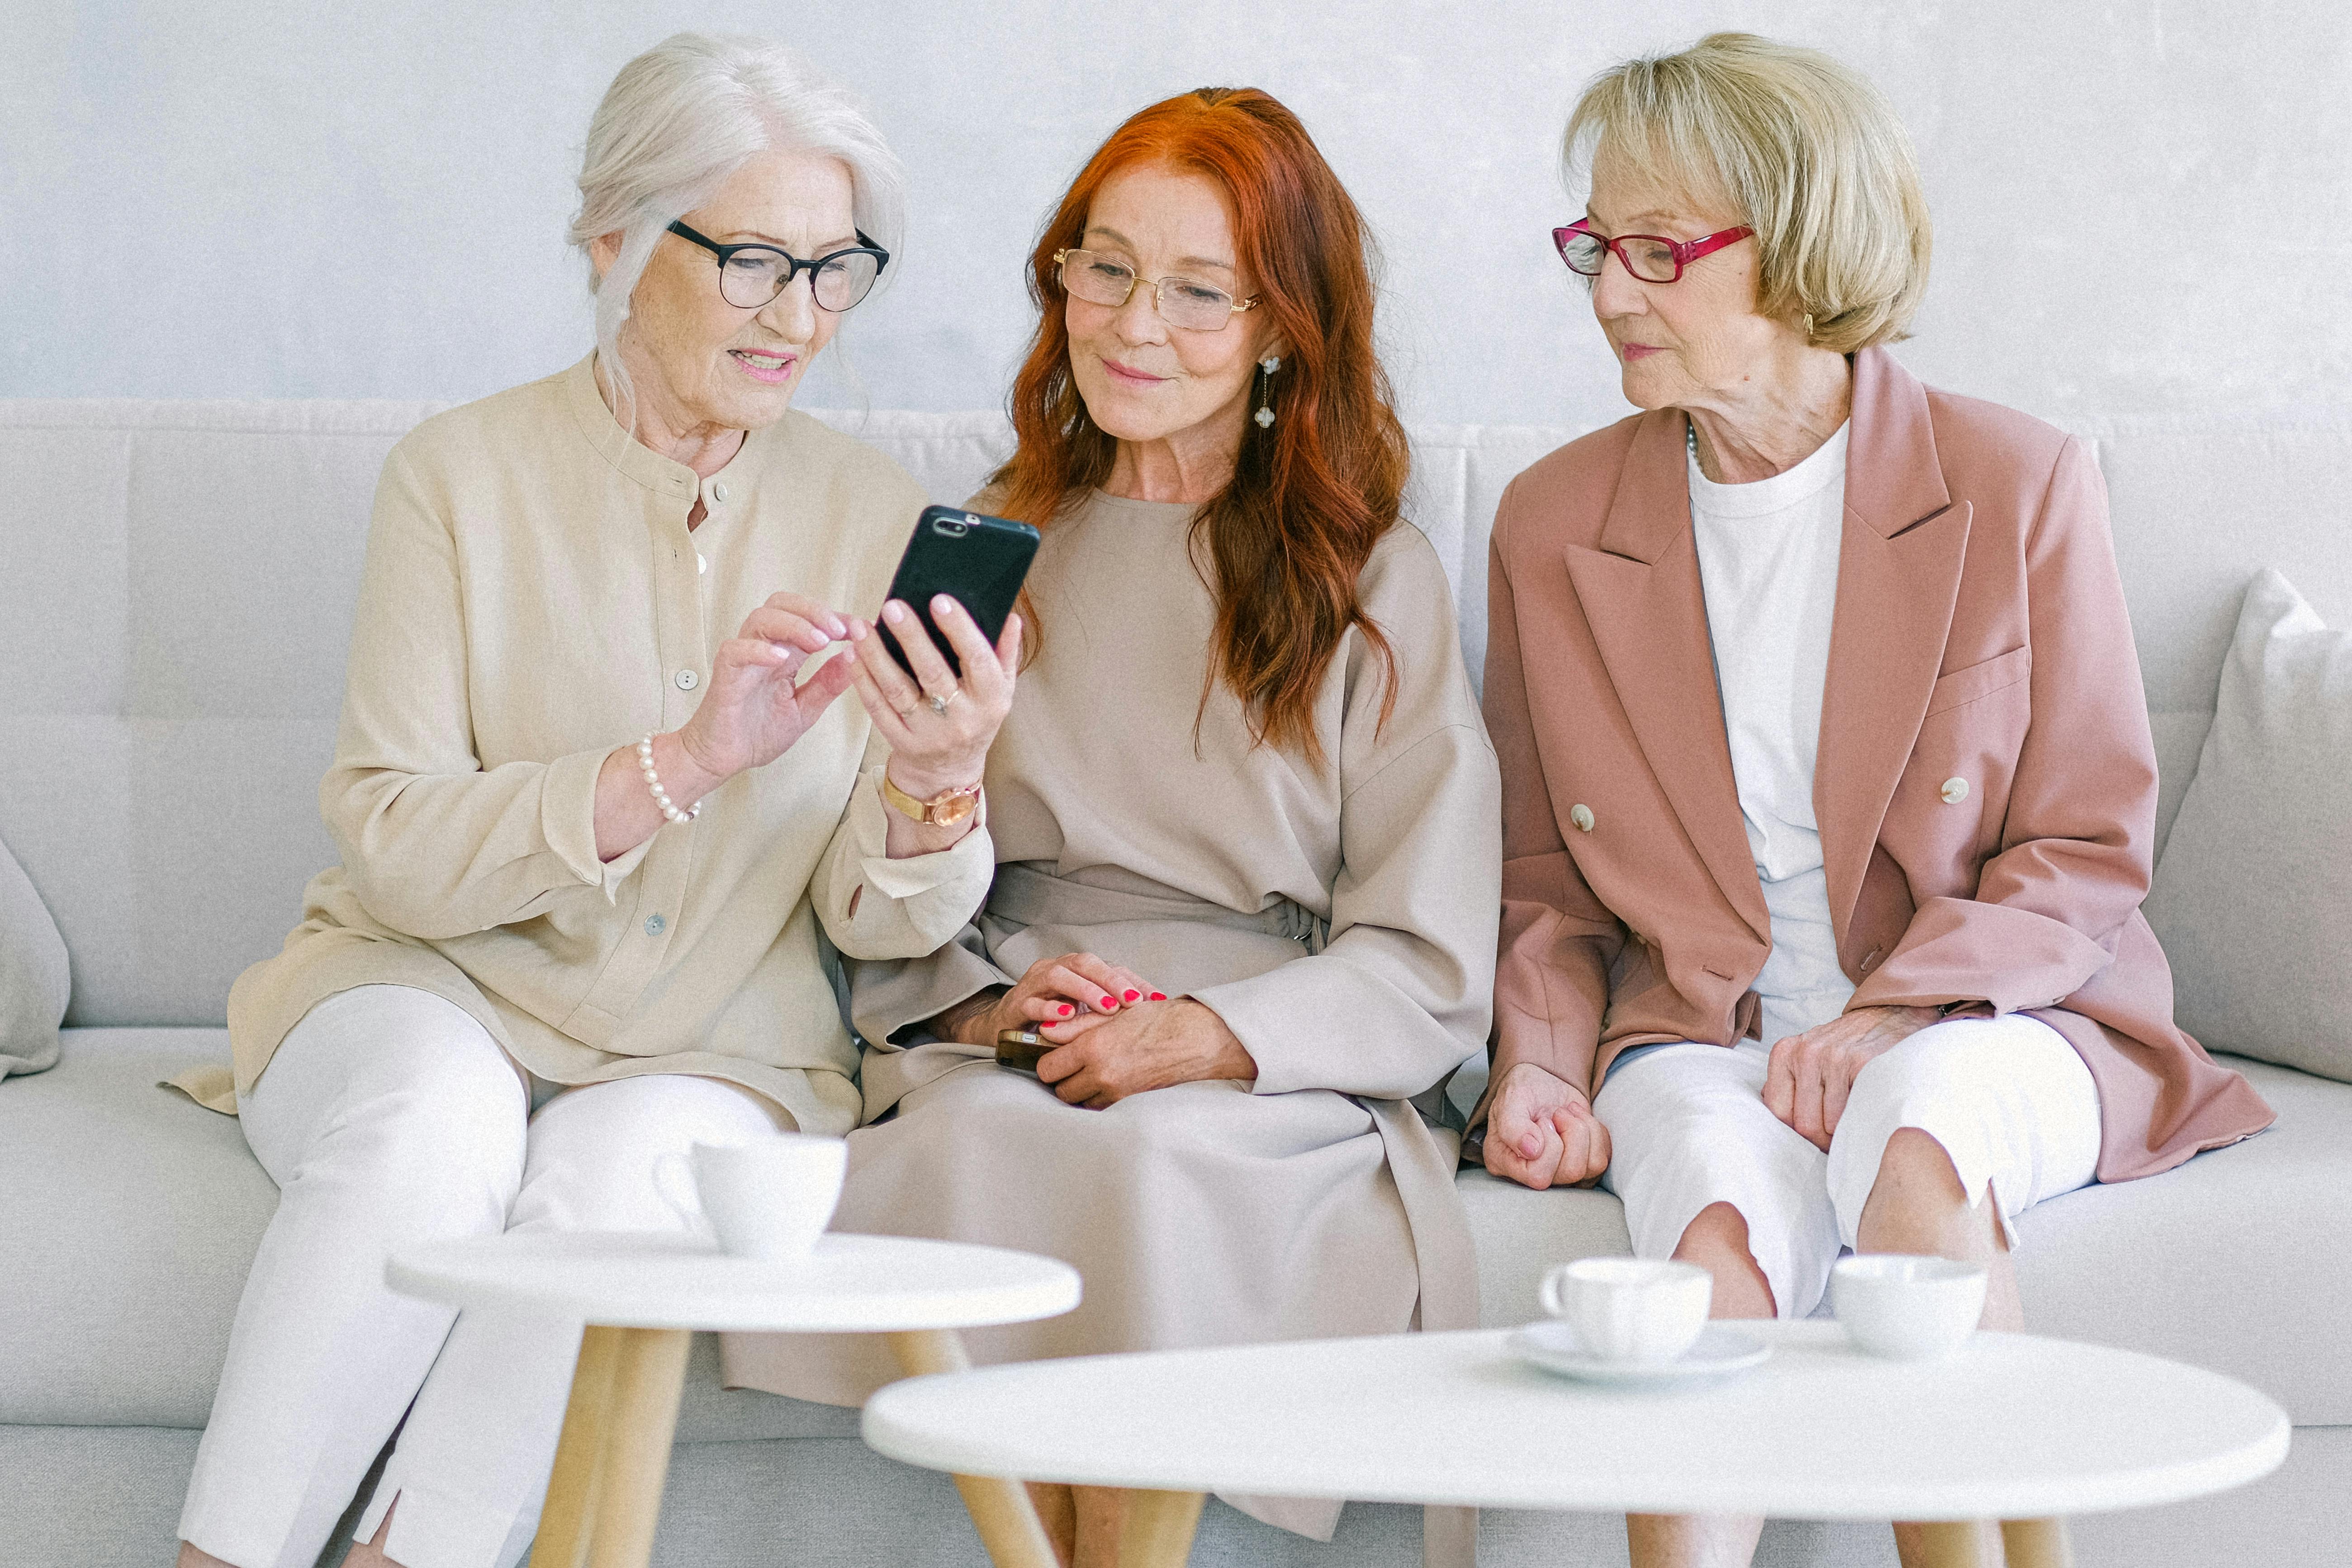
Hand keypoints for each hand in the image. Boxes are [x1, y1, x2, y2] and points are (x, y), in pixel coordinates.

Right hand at [675, 593, 862, 780]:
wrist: (723, 758)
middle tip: (840, 630)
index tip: (860, 627)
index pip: (808, 618)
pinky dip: (758, 650)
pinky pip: (736, 651)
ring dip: (794, 625)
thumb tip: (854, 657)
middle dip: (813, 611)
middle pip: (782, 605)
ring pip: (761, 619)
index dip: (834, 617)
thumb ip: (827, 684)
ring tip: (819, 641)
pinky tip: (780, 658)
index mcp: (784, 654)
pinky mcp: (724, 674)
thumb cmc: (757, 733)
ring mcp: (743, 659)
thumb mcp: (804, 709)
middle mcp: (763, 649)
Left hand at [849, 594, 1021, 799]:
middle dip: (911, 637)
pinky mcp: (901, 742)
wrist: (951, 769)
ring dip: (876, 656)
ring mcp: (928, 734)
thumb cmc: (977, 717)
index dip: (959, 630)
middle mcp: (961, 719)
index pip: (977, 660)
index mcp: (990, 700)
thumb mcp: (1000, 690)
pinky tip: (853, 655)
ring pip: (899, 691)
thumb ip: (1005, 653)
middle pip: (933, 674)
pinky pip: (878, 708)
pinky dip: (863, 681)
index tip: (939, 600)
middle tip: (892, 606)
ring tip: (861, 627)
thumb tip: (1011, 617)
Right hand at [952, 952, 1161, 1045]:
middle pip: (1085, 963)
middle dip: (1112, 981)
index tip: (1157, 999)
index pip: (1109, 967)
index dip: (1134, 981)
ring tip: (1107, 1006)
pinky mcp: (1016, 1003)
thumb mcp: (1086, 1013)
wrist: (1005, 1028)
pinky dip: (1050, 1007)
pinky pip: (1032, 1001)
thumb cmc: (1053, 1019)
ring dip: (1085, 990)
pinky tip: (1066, 1016)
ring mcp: (1034, 984)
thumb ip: (1112, 1007)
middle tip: (1134, 1000)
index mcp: (1075, 969)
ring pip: (1059, 976)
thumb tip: (1155, 1012)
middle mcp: (1055, 969)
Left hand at [1035, 998, 1254, 1108]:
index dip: (1048, 1062)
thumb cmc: (1161, 1020)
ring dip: (1081, 1091)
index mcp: (1093, 1047)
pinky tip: (1110, 1080)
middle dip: (1062, 1079)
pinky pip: (1102, 1107)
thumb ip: (1077, 1025)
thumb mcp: (1116, 1013)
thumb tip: (1046, 1032)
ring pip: (1081, 1102)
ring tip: (1093, 1071)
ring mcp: (1116, 1093)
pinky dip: (1100, 1098)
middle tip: (1072, 1065)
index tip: (1055, 1055)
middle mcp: (1101, 1074)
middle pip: (1061, 1091)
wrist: (1198, 1040)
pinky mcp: (1130, 1104)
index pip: (1047, 1068)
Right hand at [1482, 1061, 1610, 1189]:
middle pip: (1571, 1172)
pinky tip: (1578, 1119)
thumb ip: (1512, 1126)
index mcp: (1507, 1164)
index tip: (1542, 1120)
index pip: (1539, 1176)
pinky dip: (1596, 1132)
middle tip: (1556, 1113)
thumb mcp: (1510, 1101)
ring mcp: (1562, 1174)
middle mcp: (1534, 1175)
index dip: (1549, 1145)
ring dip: (1584, 1129)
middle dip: (1571, 1131)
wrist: (1541, 1083)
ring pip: (1592, 1166)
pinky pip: (1603, 1158)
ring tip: (1567, 1113)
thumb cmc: (1522, 1093)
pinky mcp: (1584, 1166)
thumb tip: (1532, 1151)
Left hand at [1763, 1004, 1942, 1149]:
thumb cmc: (1849, 1046)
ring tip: (1857, 1122)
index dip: (1798, 1133)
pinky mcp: (1861, 1062)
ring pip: (1829, 1124)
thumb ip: (1791, 1085)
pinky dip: (1862, 1120)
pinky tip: (1869, 1109)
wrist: (1892, 1015)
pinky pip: (1853, 1112)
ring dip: (1845, 1132)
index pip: (1778, 1111)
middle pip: (1804, 1123)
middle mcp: (1805, 1052)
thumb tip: (1779, 1123)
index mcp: (1785, 1053)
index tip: (1816, 1136)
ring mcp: (1833, 1056)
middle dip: (1824, 1139)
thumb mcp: (1810, 1057)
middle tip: (1841, 1138)